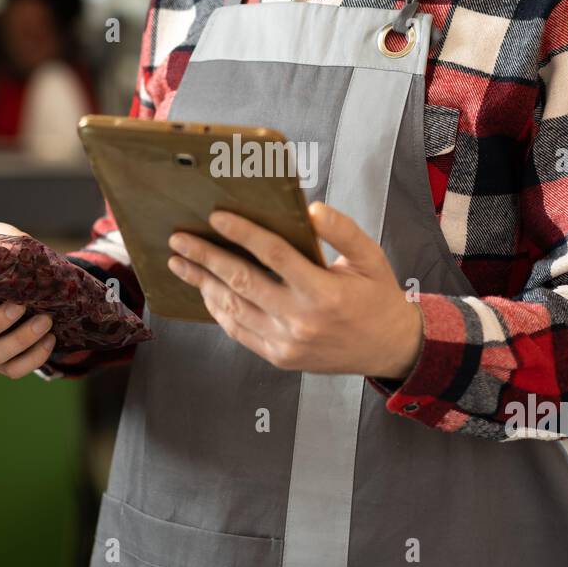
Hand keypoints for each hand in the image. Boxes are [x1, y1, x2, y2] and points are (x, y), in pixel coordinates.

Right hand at [0, 220, 55, 379]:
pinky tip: (50, 340)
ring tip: (46, 320)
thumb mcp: (10, 252)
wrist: (44, 297)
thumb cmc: (16, 275)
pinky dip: (33, 358)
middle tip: (20, 305)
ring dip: (20, 339)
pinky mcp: (3, 365)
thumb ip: (1, 239)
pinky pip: (13, 370)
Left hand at [166, 201, 421, 376]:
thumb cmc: (377, 297)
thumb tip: (311, 209)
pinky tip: (205, 291)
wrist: (388, 348)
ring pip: (233, 309)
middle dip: (206, 257)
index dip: (242, 233)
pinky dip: (218, 310)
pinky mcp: (279, 357)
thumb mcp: (370, 257)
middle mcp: (301, 320)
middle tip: (179, 239)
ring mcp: (286, 343)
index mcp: (323, 292)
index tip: (217, 216)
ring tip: (180, 263)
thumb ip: (342, 231)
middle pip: (242, 282)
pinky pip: (239, 331)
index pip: (273, 255)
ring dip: (203, 284)